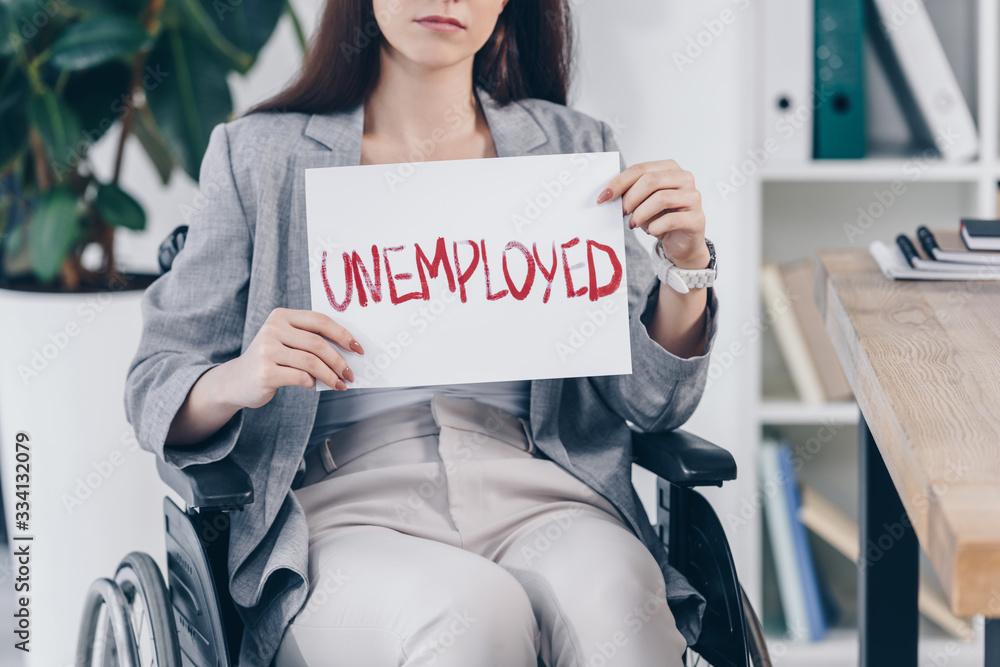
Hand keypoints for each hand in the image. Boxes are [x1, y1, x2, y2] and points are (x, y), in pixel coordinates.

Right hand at [227, 308, 364, 408]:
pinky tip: (313, 385)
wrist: (236, 381)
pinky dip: (312, 383)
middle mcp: (272, 329)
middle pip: (318, 344)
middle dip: (339, 361)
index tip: (358, 348)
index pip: (320, 321)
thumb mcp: (286, 341)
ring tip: (339, 384)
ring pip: (311, 362)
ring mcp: (266, 350)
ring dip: (330, 376)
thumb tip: (348, 350)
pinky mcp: (265, 372)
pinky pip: (300, 377)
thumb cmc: (271, 360)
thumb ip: (310, 340)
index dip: (343, 334)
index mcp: (281, 316)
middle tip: (350, 374)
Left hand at [597, 160, 708, 268]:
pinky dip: (655, 227)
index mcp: (669, 168)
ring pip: (661, 199)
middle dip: (630, 197)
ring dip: (641, 213)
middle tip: (621, 212)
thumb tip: (607, 194)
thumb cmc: (659, 217)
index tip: (603, 197)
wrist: (680, 242)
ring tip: (634, 224)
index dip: (619, 182)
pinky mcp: (697, 218)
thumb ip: (629, 192)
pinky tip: (651, 231)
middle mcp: (684, 178)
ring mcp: (693, 197)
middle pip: (651, 180)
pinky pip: (671, 220)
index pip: (640, 169)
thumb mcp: (641, 201)